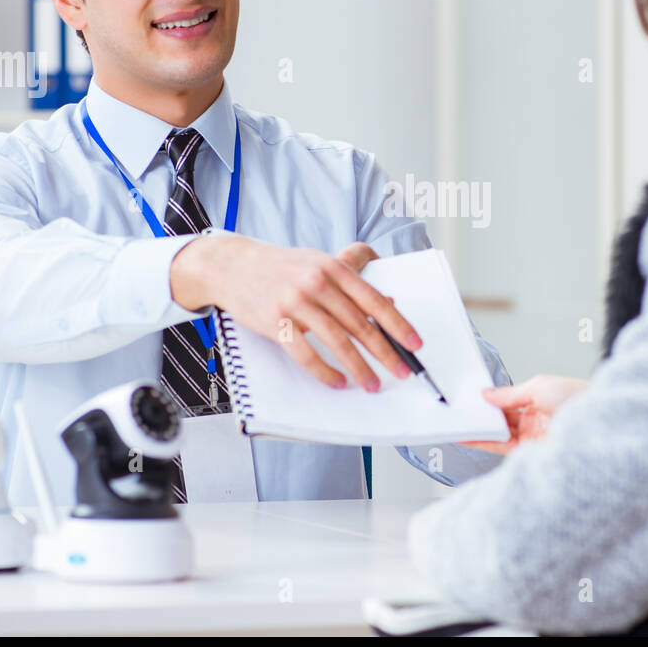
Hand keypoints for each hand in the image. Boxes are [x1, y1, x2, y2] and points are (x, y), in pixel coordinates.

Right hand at [171, 236, 418, 390]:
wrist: (232, 265)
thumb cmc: (282, 267)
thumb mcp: (319, 262)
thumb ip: (353, 279)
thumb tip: (390, 302)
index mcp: (332, 267)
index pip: (373, 299)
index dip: (397, 324)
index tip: (414, 343)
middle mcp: (316, 283)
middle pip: (359, 324)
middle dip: (385, 352)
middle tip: (401, 371)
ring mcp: (295, 302)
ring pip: (336, 341)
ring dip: (358, 367)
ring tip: (372, 384)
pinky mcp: (275, 321)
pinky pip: (305, 353)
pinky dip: (324, 371)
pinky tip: (337, 382)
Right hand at [459, 374, 589, 453]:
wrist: (599, 423)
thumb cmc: (578, 399)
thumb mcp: (539, 386)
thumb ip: (509, 394)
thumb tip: (487, 395)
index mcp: (541, 401)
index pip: (508, 403)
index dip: (490, 402)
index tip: (472, 400)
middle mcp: (537, 422)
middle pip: (502, 420)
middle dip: (482, 416)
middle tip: (460, 411)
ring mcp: (534, 439)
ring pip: (500, 435)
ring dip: (480, 430)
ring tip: (459, 424)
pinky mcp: (531, 454)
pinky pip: (503, 448)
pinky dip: (485, 442)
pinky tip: (472, 437)